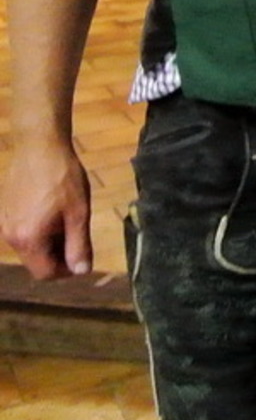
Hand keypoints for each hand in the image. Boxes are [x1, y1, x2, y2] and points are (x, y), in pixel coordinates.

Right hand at [1, 138, 93, 277]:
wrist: (39, 146)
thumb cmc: (63, 178)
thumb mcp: (78, 213)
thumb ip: (79, 245)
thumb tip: (82, 272)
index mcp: (28, 240)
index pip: (45, 273)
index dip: (67, 271)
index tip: (84, 258)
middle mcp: (10, 236)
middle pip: (35, 261)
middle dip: (58, 255)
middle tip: (78, 236)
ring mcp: (4, 224)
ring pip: (29, 247)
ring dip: (49, 242)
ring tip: (67, 219)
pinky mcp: (4, 212)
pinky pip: (22, 231)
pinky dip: (38, 230)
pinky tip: (53, 210)